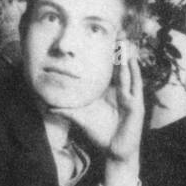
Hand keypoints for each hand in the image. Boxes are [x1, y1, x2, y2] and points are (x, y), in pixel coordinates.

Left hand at [63, 42, 144, 170]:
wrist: (114, 152)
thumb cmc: (101, 135)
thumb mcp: (81, 118)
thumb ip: (66, 111)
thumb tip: (48, 107)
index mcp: (112, 94)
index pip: (112, 71)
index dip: (111, 56)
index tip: (108, 40)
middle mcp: (123, 93)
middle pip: (122, 68)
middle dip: (121, 52)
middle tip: (119, 33)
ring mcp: (132, 99)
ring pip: (129, 74)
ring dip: (128, 59)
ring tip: (126, 43)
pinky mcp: (137, 107)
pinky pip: (136, 87)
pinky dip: (134, 74)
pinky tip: (132, 62)